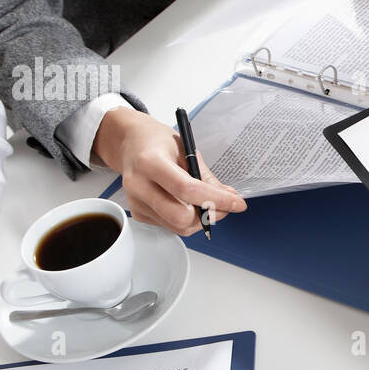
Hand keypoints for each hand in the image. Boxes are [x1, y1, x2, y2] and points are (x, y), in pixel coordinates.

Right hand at [93, 107, 245, 235]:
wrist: (131, 143)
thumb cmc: (158, 142)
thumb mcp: (186, 149)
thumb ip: (207, 176)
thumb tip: (229, 197)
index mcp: (150, 162)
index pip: (187, 190)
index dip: (216, 200)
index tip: (236, 203)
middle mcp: (138, 184)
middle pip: (180, 216)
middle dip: (209, 215)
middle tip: (223, 206)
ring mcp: (136, 202)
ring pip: (177, 227)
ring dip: (200, 220)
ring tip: (206, 203)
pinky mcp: (138, 213)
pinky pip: (170, 226)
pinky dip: (185, 219)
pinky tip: (186, 203)